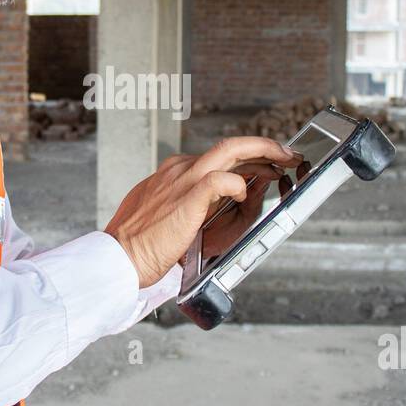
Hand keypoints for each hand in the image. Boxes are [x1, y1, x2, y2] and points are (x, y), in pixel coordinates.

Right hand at [104, 137, 301, 287]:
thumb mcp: (174, 218)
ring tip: (284, 160)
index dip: (249, 156)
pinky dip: (238, 184)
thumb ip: (203, 204)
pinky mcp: (187, 198)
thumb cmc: (143, 246)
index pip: (219, 155)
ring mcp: (182, 180)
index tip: (267, 163)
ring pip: (230, 150)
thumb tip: (240, 196)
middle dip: (265, 147)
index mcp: (175, 173)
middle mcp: (179, 170)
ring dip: (263, 152)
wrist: (119, 258)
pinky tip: (245, 194)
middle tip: (287, 155)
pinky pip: (220, 180)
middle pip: (230, 146)